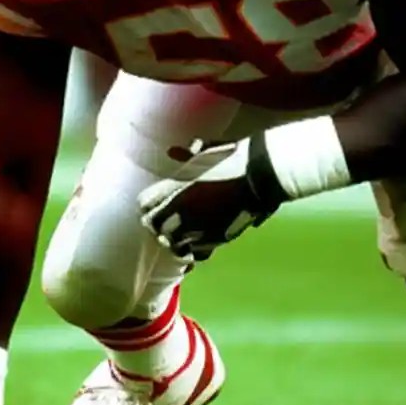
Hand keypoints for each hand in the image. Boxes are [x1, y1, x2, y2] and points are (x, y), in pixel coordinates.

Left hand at [139, 136, 285, 261]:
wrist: (261, 175)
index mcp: (173, 189)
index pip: (144, 206)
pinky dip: (194, 250)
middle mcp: (180, 212)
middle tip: (167, 221)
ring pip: (173, 244)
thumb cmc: (233, 158)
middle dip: (160, 224)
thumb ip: (187, 155)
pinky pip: (195, 253)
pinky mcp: (215, 240)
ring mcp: (197, 229)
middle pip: (156, 227)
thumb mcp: (207, 151)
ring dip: (175, 239)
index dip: (149, 205)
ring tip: (182, 234)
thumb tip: (172, 151)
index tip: (155, 204)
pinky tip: (198, 243)